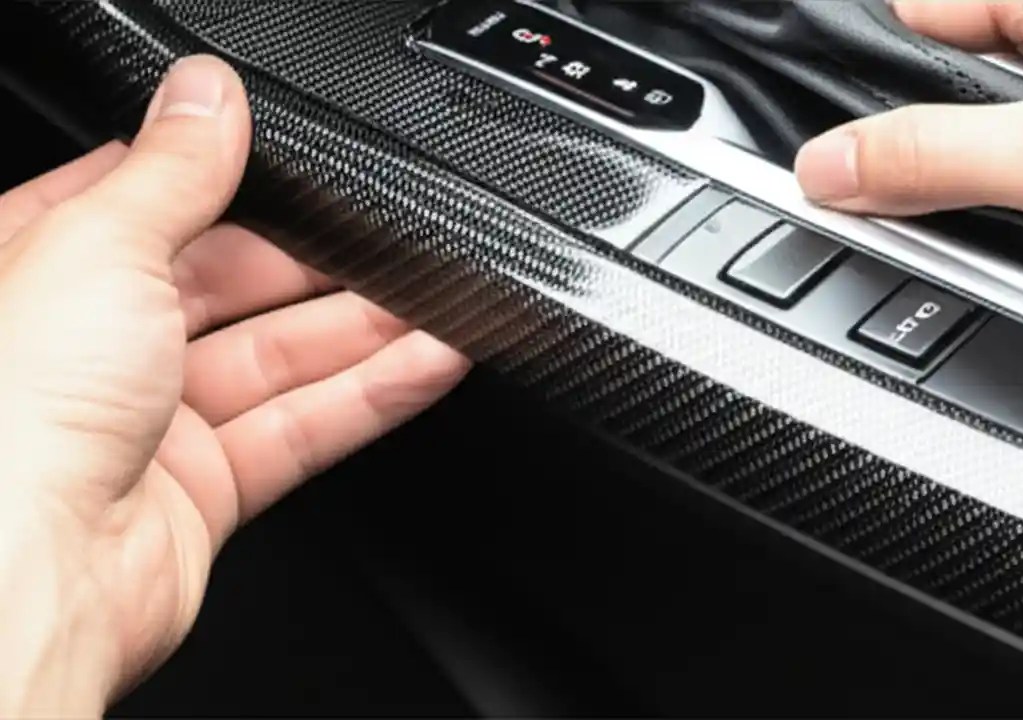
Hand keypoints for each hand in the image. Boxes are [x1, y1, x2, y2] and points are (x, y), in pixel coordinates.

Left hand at [0, 56, 468, 715]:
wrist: (25, 581)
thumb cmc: (8, 420)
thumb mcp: (96, 246)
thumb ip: (171, 169)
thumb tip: (206, 94)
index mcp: (34, 276)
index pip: (139, 207)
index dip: (217, 183)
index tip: (290, 165)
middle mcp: (84, 353)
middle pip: (225, 288)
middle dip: (312, 266)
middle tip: (388, 241)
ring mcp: (144, 429)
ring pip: (275, 363)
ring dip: (361, 331)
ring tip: (436, 300)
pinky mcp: (199, 495)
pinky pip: (298, 432)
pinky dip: (368, 397)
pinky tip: (425, 363)